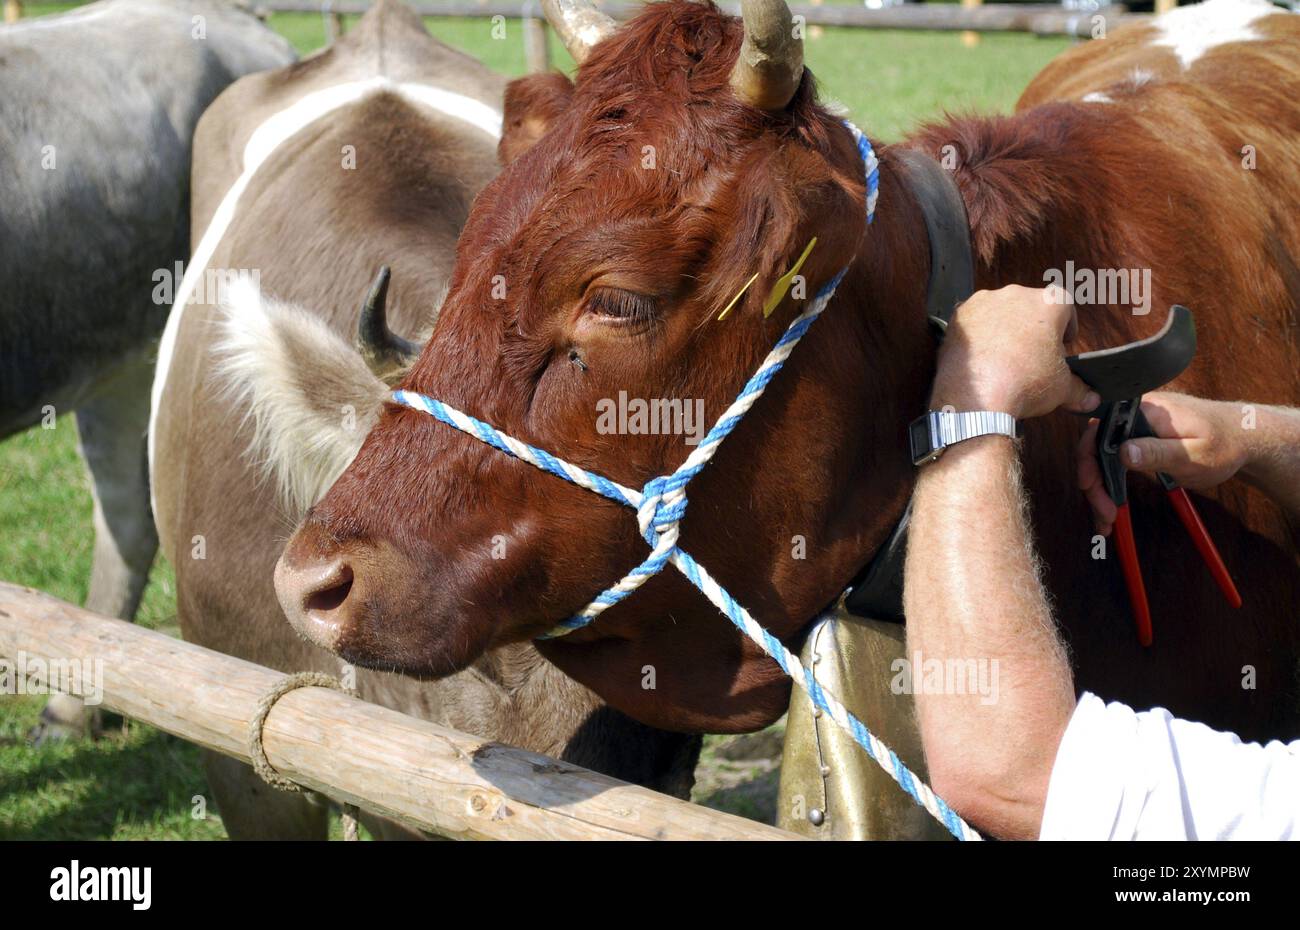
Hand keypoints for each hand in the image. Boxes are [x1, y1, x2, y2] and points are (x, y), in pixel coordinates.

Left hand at [930, 285, 1096, 418]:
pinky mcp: (959, 315)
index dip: (1066, 325)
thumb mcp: (1062, 389)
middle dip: (1033, 327)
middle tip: (1032, 353)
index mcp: (1049, 302)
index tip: (1063, 342)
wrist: (977, 395)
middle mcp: (1017, 294)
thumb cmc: (1025, 383)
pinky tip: (981, 357)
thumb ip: (1079, 389)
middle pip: (1030, 306)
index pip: (1065, 305)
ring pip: (1000, 311)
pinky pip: (973, 321)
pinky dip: (978, 334)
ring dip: (1004, 327)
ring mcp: (985, 301)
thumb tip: (1091, 399)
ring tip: (1004, 357)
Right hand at [1077, 392, 1249, 534]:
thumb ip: (1157, 452)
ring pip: (1103, 458)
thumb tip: (1122, 452)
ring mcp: (1135, 428)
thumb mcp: (1193, 454)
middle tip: (1104, 514)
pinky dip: (1111, 485)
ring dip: (1101, 489)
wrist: (1244, 437)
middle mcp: (1135, 415)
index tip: (1089, 487)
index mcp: (1145, 411)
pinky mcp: (1138, 440)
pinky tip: (1112, 505)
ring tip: (1107, 519)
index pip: (1099, 430)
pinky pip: (1115, 461)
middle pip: (1096, 448)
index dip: (1089, 460)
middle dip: (1094, 484)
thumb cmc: (1224, 444)